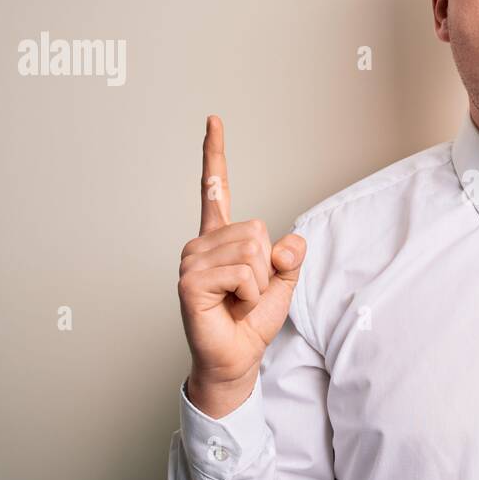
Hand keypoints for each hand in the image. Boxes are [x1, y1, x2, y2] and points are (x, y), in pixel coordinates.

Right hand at [177, 115, 305, 416]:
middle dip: (266, 266)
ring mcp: (191, 262)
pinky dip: (250, 293)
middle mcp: (200, 244)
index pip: (215, 189)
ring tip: (237, 301)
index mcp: (220, 239)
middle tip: (247, 293)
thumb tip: (288, 242)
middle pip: (255, 229)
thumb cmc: (251, 322)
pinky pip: (243, 272)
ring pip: (252, 250)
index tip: (213, 121)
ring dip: (258, 283)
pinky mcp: (190, 282)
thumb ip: (288, 258)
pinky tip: (230, 306)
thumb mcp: (282, 284)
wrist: (236, 359)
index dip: (215, 154)